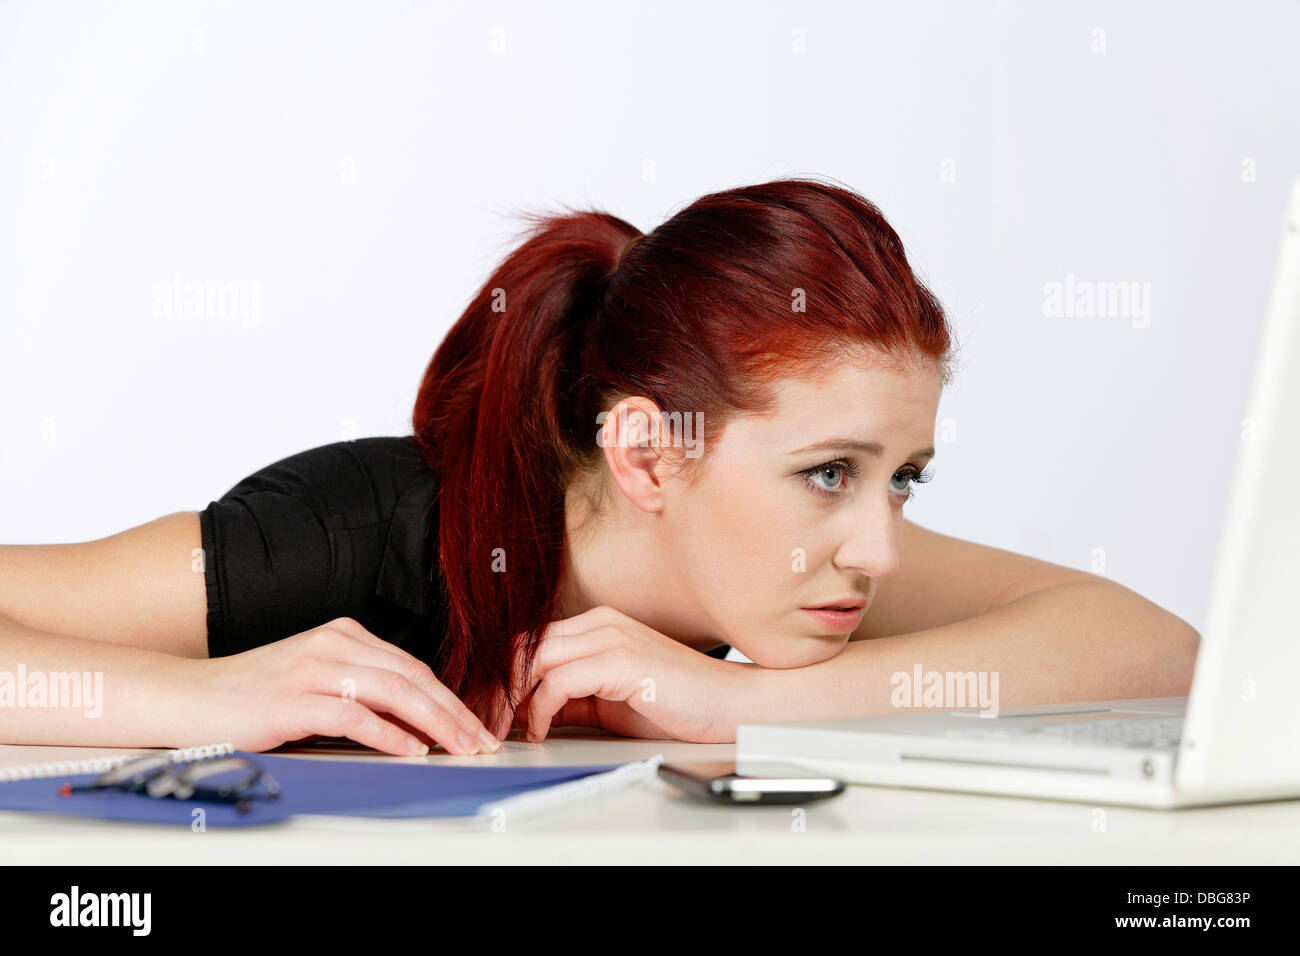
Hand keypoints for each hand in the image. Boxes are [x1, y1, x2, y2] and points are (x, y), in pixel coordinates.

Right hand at [182, 617, 498, 756]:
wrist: (190, 698)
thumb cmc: (255, 696)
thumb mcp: (317, 681)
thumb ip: (361, 690)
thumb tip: (416, 722)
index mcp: (345, 634)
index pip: (413, 667)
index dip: (450, 697)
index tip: (475, 724)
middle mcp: (334, 643)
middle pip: (411, 677)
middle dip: (453, 711)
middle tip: (481, 740)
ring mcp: (312, 668)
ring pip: (392, 692)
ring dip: (433, 722)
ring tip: (459, 746)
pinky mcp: (291, 699)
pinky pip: (352, 715)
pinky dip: (387, 733)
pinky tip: (409, 749)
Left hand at [504, 605, 746, 743]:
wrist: (731, 705)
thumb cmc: (680, 703)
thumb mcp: (611, 701)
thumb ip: (573, 699)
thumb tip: (530, 714)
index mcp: (598, 626)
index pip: (530, 643)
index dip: (503, 678)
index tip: (489, 711)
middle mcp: (600, 623)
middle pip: (523, 647)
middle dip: (497, 688)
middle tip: (487, 724)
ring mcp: (610, 638)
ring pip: (534, 660)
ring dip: (513, 700)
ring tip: (510, 730)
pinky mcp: (620, 660)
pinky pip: (558, 681)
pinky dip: (541, 709)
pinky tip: (543, 731)